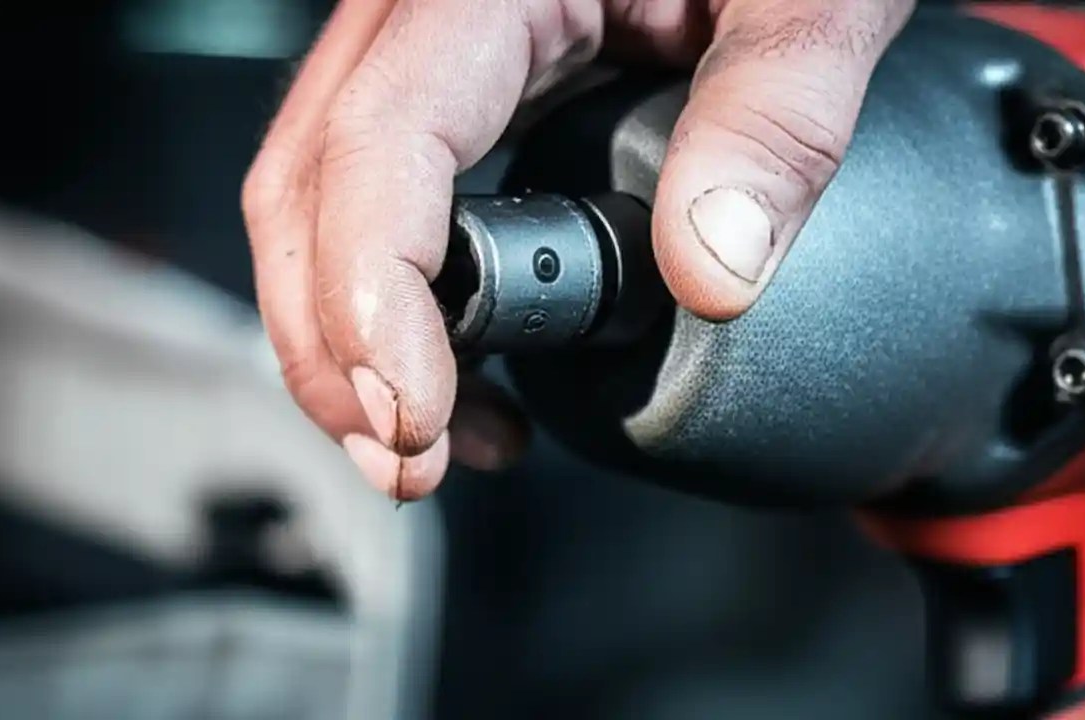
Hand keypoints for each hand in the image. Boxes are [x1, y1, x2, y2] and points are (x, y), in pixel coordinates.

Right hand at [242, 0, 914, 498]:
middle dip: (336, 347)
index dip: (374, 295)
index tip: (416, 417)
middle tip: (409, 462)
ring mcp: (424, 51)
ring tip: (431, 441)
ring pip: (317, 202)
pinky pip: (375, 197)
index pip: (381, 142)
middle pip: (306, 188)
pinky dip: (390, 301)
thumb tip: (714, 271)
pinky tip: (453, 369)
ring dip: (347, 339)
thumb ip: (778, 114)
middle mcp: (423, 12)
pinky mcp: (451, 91)